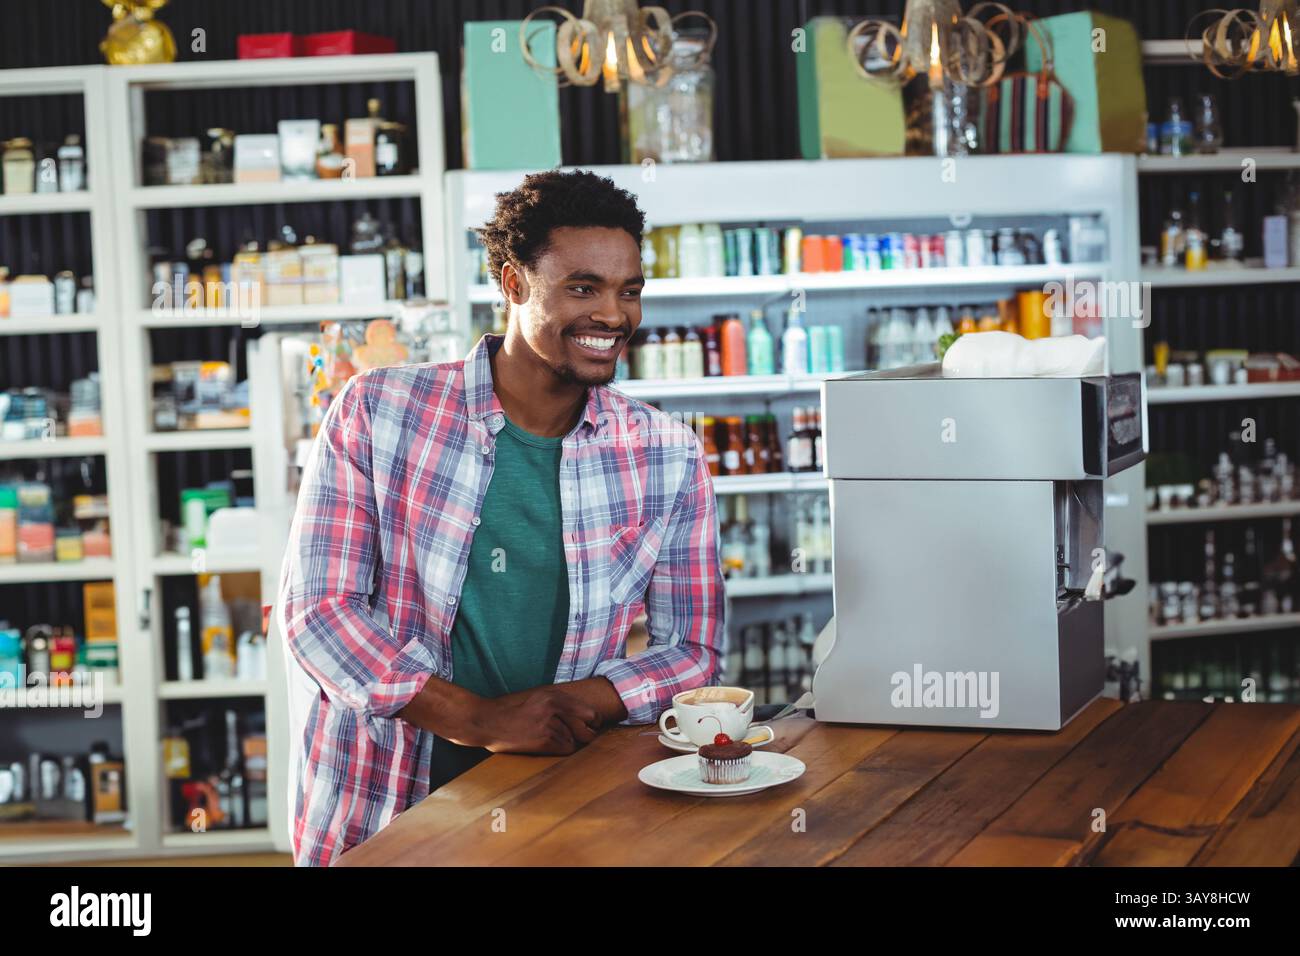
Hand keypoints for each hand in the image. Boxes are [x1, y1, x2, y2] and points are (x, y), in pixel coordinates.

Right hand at [469, 686, 601, 754]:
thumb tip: (586, 715)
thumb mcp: (538, 697)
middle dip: (586, 735)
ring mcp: (549, 724)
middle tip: (581, 737)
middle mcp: (554, 707)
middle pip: (587, 728)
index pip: (590, 712)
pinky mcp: (543, 740)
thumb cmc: (513, 711)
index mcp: (554, 695)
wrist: (487, 721)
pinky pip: (564, 748)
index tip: (592, 726)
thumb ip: (560, 703)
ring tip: (548, 737)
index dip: (594, 722)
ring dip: (566, 742)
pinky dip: (559, 749)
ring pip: (573, 740)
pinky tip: (545, 744)